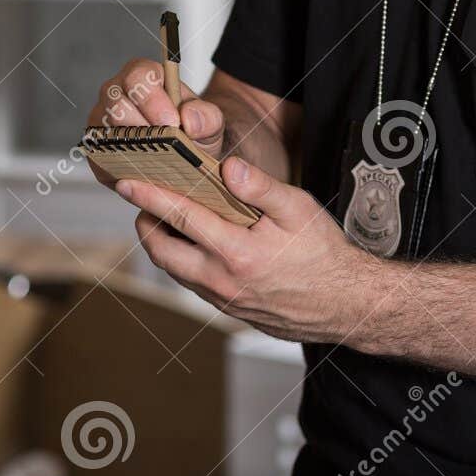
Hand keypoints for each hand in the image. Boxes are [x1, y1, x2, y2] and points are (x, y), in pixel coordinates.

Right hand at [86, 58, 226, 187]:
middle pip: (116, 105)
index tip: (172, 123)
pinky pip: (100, 158)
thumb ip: (208, 117)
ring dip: (134, 150)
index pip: (138, 77)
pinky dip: (123, 168)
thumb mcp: (211, 123)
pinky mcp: (95, 147)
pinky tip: (144, 171)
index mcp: (144, 76)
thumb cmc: (193, 130)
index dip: (152, 100)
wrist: (187, 153)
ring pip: (106, 132)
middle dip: (144, 129)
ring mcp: (101, 120)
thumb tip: (189, 120)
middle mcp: (116, 93)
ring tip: (158, 160)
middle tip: (166, 146)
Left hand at [117, 156, 389, 344]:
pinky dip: (183, 261)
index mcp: (238, 253)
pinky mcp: (228, 309)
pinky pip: (192, 283)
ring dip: (161, 244)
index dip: (150, 197)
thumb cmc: (325, 254)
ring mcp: (223, 299)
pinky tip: (192, 243)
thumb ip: (261, 188)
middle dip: (146, 223)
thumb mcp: (299, 210)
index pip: (181, 219)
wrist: (347, 306)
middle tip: (143, 201)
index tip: (127, 183)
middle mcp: (223, 281)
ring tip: (163, 218)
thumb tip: (227, 166)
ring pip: (174, 271)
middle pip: (163, 252)